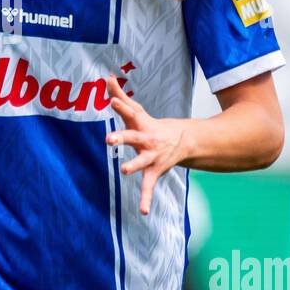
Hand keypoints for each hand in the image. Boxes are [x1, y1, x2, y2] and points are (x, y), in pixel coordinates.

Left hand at [105, 75, 191, 214]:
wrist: (182, 141)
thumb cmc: (150, 125)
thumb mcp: (137, 111)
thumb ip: (120, 95)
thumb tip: (107, 77)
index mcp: (140, 124)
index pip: (129, 112)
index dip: (120, 105)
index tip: (111, 99)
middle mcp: (146, 139)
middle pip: (133, 137)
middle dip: (122, 138)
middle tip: (109, 139)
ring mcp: (151, 156)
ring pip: (141, 162)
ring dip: (133, 166)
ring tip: (124, 170)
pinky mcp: (153, 172)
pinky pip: (149, 187)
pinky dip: (147, 199)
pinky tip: (143, 212)